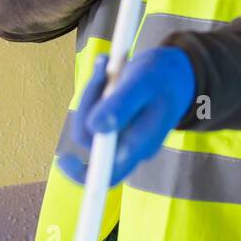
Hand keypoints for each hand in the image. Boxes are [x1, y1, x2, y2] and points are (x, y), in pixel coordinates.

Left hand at [58, 46, 195, 186]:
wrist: (178, 71)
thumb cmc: (163, 76)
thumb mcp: (143, 83)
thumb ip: (121, 105)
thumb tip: (95, 128)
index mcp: (141, 145)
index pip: (108, 174)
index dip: (82, 175)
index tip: (62, 159)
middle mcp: (130, 146)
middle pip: (91, 138)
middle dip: (88, 102)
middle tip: (101, 71)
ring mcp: (123, 134)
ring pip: (90, 121)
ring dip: (92, 92)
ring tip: (107, 65)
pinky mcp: (117, 121)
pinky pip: (96, 110)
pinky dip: (96, 89)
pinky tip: (106, 68)